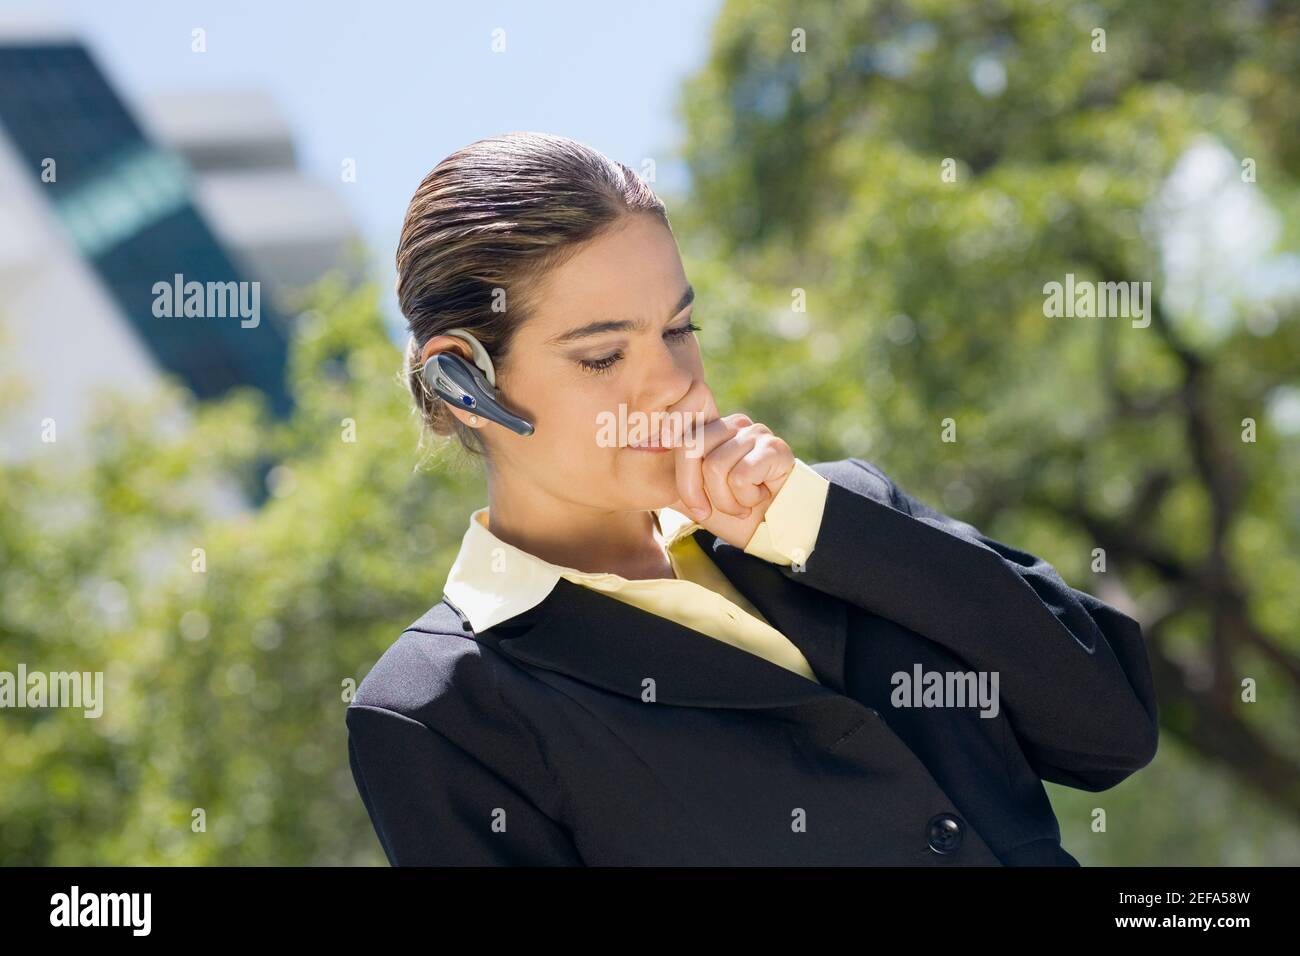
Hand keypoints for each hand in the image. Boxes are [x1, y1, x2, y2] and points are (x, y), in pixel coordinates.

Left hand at [663, 381, 795, 549]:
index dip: (671, 439)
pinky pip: (741, 475)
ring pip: (716, 466)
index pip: (680, 427)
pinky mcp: (775, 449)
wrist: (774, 533)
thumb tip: (636, 460)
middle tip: (710, 510)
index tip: (666, 451)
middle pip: (691, 447)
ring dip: (726, 500)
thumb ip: (669, 478)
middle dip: (695, 490)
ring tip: (741, 504)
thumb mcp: (693, 497)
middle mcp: (733, 424)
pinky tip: (759, 498)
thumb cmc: (734, 514)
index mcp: (712, 430)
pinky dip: (745, 498)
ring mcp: (755, 433)